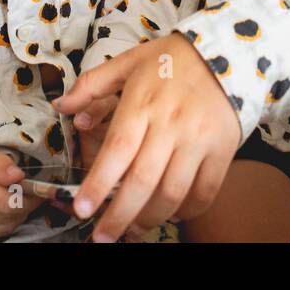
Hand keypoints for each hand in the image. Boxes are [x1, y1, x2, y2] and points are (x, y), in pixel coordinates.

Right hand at [0, 141, 42, 241]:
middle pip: (8, 218)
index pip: (10, 203)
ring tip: (12, 198)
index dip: (29, 199)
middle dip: (24, 206)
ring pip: (2, 229)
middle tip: (27, 193)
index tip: (37, 190)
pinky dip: (0, 224)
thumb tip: (20, 177)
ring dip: (14, 216)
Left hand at [54, 33, 241, 242]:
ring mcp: (198, 139)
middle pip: (142, 180)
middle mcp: (170, 124)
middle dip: (119, 215)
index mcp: (143, 102)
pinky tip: (170, 214)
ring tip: (132, 230)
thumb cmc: (172, 60)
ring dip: (150, 218)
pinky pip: (204, 191)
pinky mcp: (222, 150)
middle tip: (102, 237)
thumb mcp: (129, 62)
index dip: (99, 183)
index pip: (118, 150)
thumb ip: (92, 84)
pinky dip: (186, 211)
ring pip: (172, 192)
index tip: (81, 209)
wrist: (228, 52)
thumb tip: (62, 106)